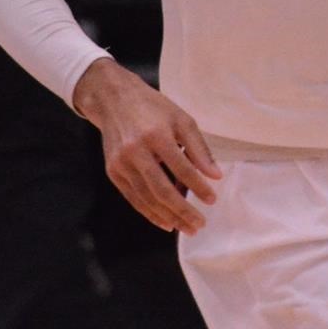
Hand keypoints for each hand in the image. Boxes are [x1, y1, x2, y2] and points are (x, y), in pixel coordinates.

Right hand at [73, 60, 220, 233]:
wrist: (114, 100)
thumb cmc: (153, 109)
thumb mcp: (181, 120)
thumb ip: (199, 149)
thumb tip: (215, 176)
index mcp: (156, 135)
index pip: (181, 168)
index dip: (198, 187)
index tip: (212, 200)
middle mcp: (135, 151)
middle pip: (161, 190)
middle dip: (183, 211)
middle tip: (200, 225)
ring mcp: (121, 163)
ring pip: (147, 198)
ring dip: (168, 217)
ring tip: (187, 228)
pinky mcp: (113, 172)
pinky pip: (133, 198)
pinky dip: (150, 213)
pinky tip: (165, 222)